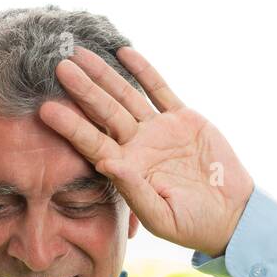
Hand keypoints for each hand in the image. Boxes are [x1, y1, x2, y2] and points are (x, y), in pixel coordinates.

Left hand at [37, 46, 253, 256]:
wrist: (230, 214)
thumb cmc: (192, 224)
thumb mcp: (161, 214)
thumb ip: (134, 190)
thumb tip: (106, 163)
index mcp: (127, 169)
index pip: (92, 143)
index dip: (70, 126)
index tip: (46, 110)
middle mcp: (137, 146)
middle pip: (104, 113)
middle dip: (83, 90)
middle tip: (59, 67)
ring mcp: (158, 130)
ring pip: (126, 96)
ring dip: (104, 75)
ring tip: (81, 54)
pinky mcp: (182, 118)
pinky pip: (159, 89)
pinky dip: (143, 70)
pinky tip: (124, 52)